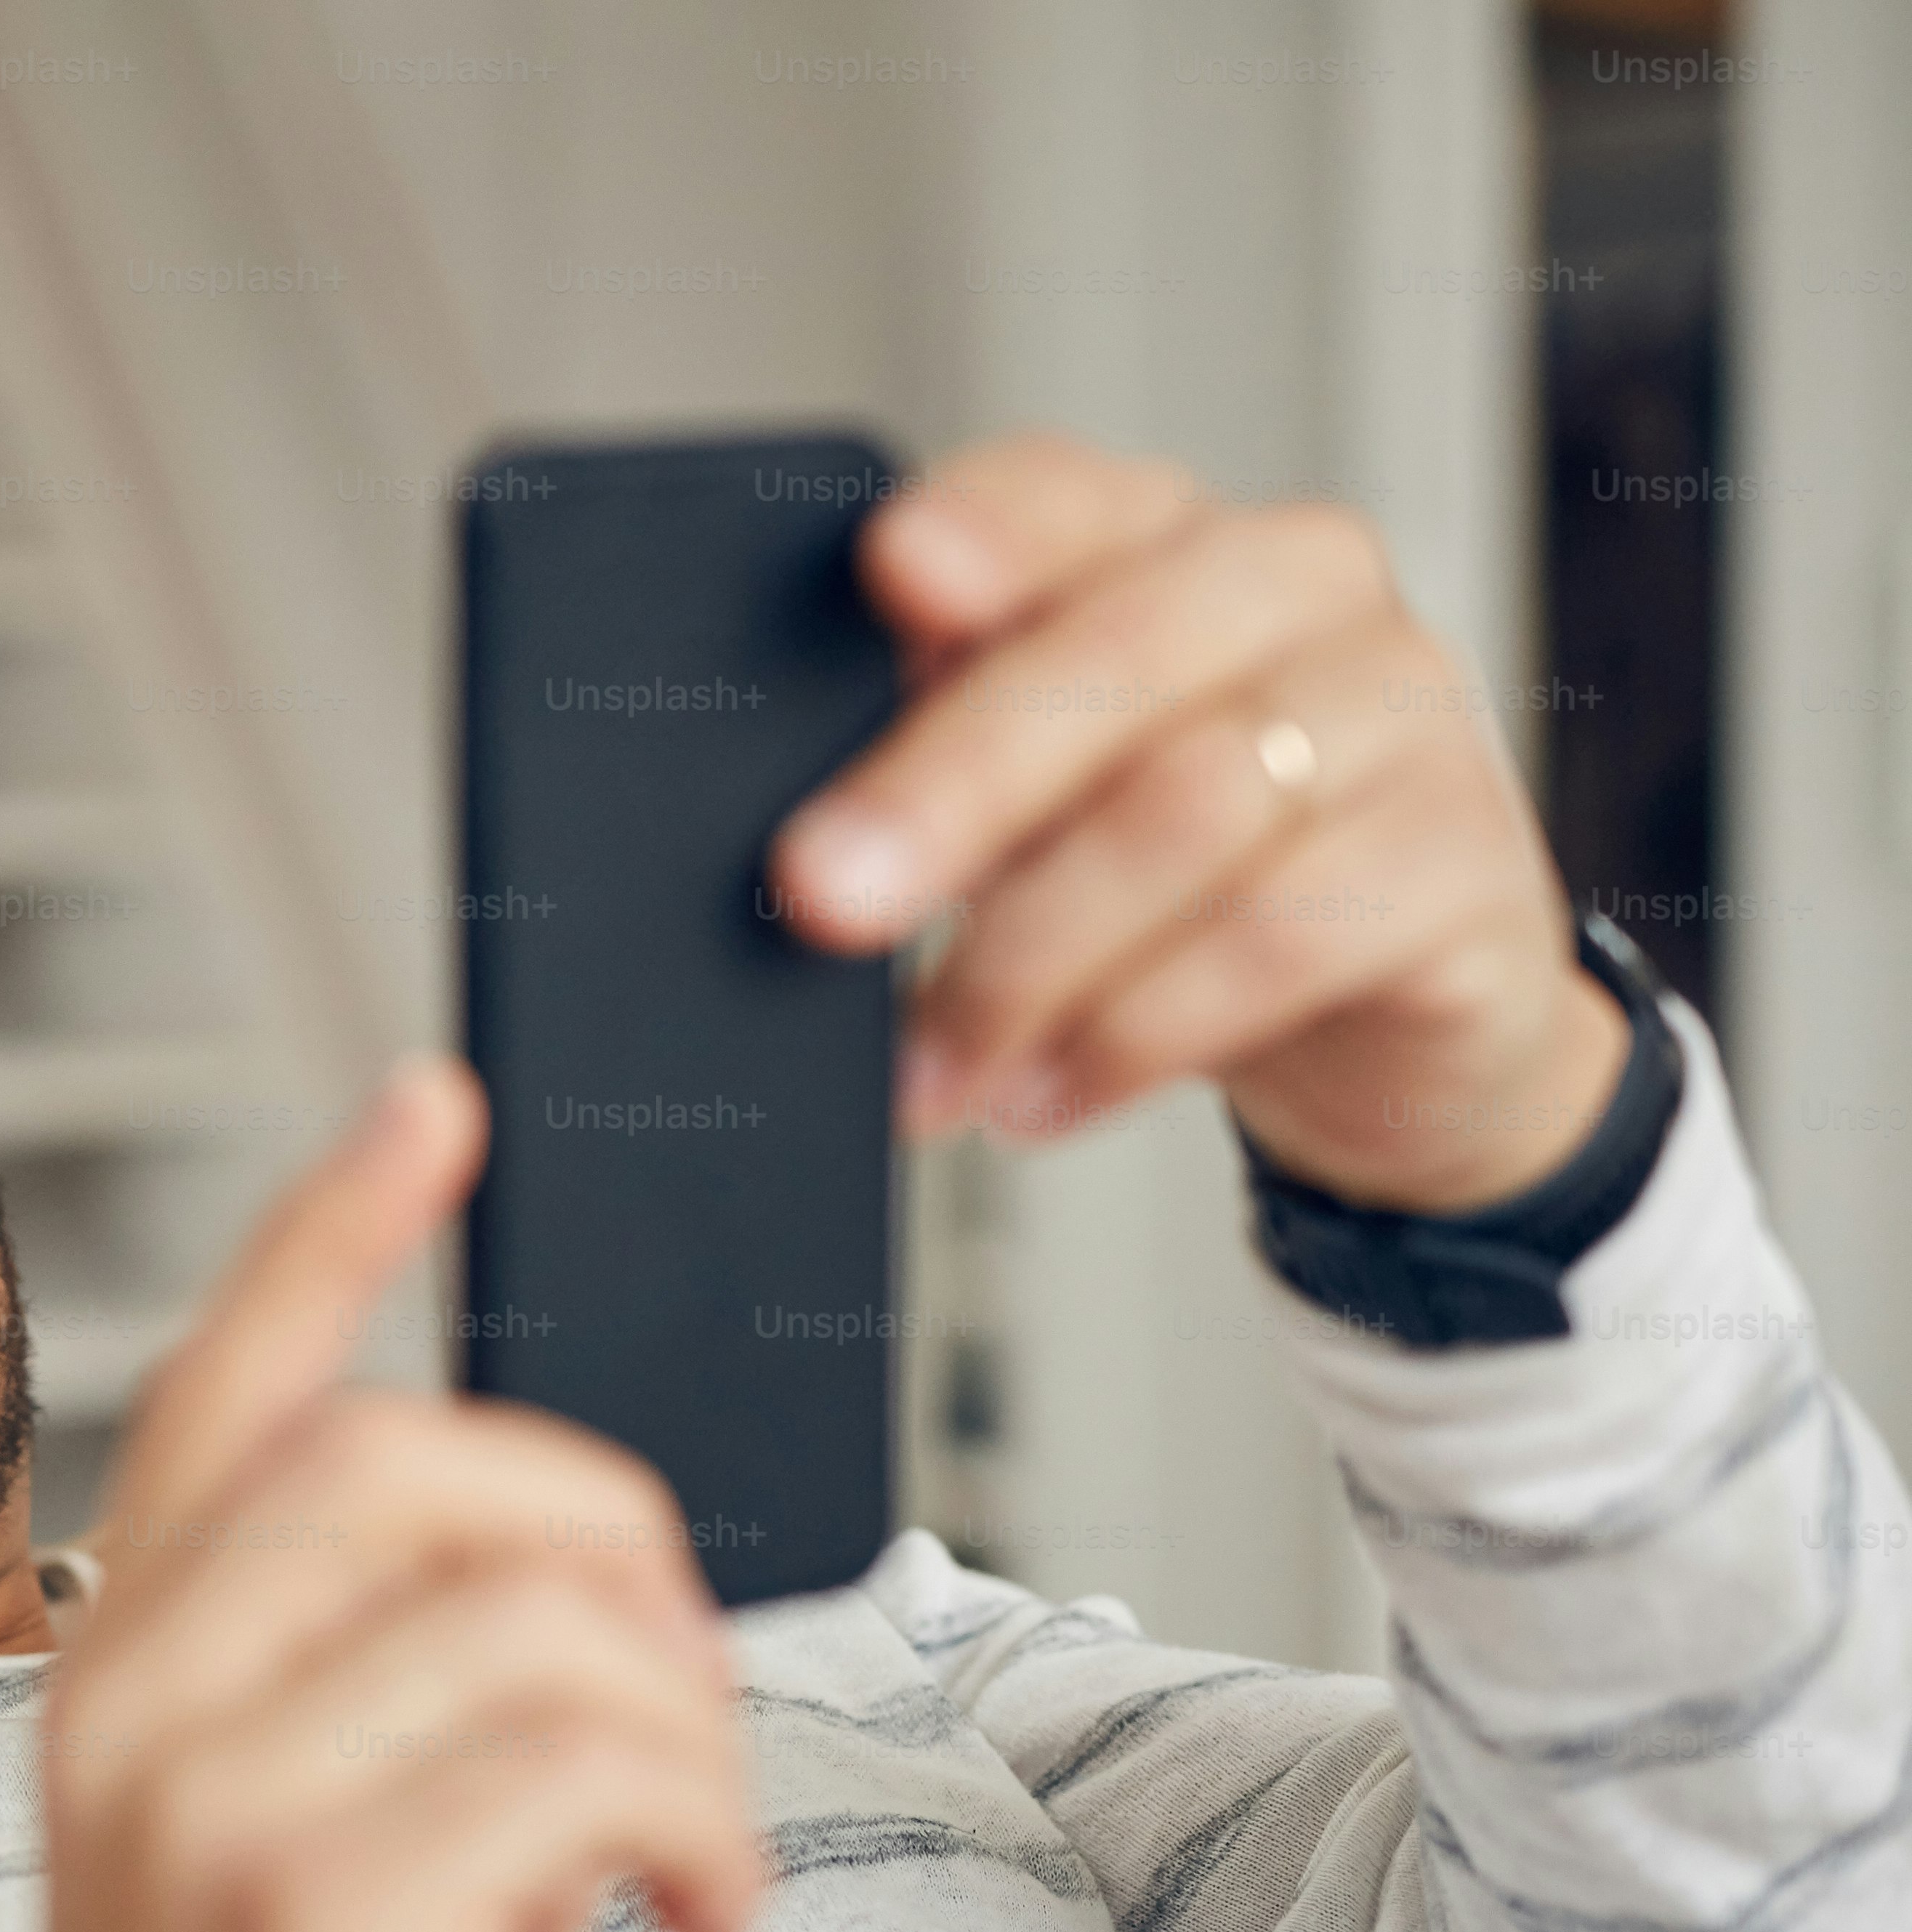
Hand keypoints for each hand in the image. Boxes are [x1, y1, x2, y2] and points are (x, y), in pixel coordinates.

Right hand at [0, 1059, 769, 1931]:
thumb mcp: (297, 1871)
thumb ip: (378, 1704)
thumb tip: (581, 1590)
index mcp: (116, 1673)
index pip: (223, 1387)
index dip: (333, 1233)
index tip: (440, 1103)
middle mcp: (129, 1701)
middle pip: (427, 1461)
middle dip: (616, 1546)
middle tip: (681, 1718)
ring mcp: (202, 1799)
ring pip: (537, 1609)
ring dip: (682, 1722)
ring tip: (684, 1860)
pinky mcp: (310, 1911)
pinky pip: (589, 1754)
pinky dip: (696, 1826)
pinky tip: (684, 1931)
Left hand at [773, 432, 1629, 1215]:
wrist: (1392, 1025)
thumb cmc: (1184, 883)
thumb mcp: (1042, 807)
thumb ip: (943, 761)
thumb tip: (808, 826)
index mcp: (1172, 541)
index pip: (1070, 493)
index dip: (987, 527)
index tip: (895, 575)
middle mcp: (1304, 593)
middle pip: (1118, 659)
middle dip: (950, 788)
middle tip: (822, 896)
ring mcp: (1410, 715)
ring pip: (1189, 812)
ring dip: (1021, 962)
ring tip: (930, 1067)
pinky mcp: (1467, 865)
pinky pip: (1278, 939)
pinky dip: (1130, 1034)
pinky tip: (1042, 1095)